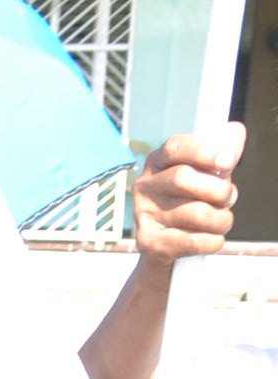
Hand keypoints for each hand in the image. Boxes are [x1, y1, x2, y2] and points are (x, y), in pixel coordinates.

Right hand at [132, 128, 243, 265]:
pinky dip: (213, 240)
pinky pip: (192, 241)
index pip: (176, 147)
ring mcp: (144, 214)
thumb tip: (235, 132)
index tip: (227, 160)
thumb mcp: (205, 176)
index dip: (203, 151)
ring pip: (195, 213)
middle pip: (183, 178)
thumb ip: (222, 156)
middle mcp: (145, 185)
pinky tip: (214, 238)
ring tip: (223, 220)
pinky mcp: (149, 242)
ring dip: (222, 218)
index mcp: (158, 162)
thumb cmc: (187, 204)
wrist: (165, 247)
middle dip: (219, 189)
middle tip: (229, 197)